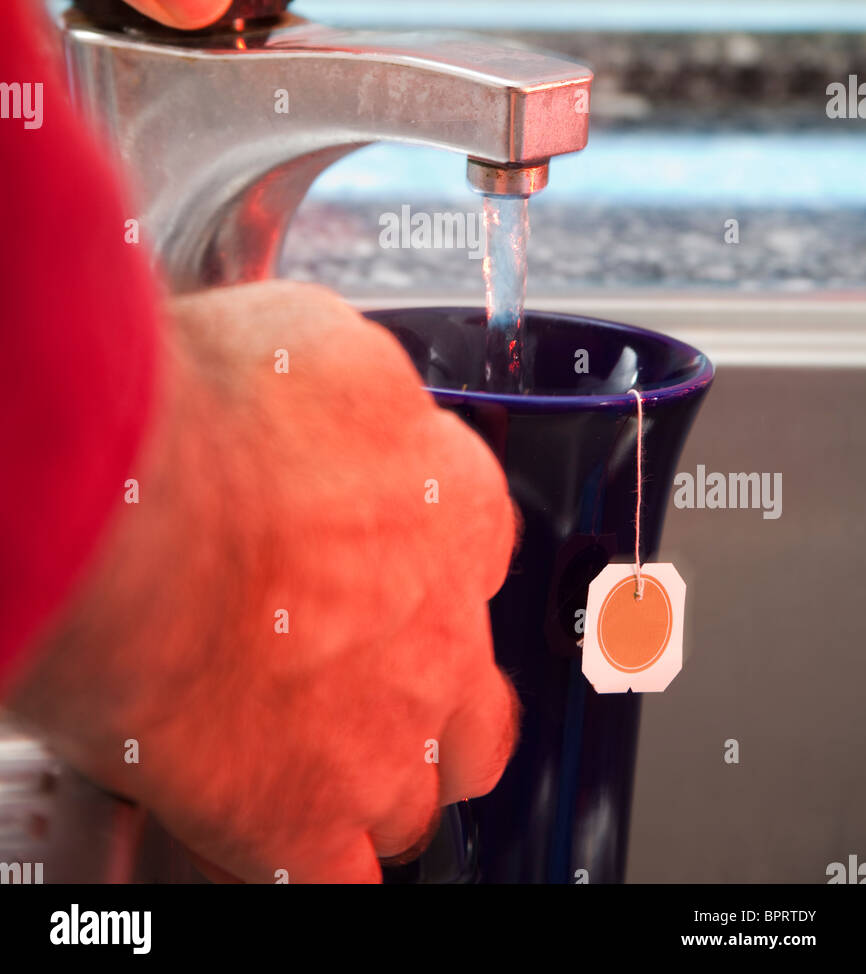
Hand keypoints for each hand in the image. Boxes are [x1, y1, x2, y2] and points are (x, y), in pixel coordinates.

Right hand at [7, 282, 519, 882]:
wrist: (135, 515)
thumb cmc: (209, 414)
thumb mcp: (318, 343)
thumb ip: (361, 390)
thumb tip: (348, 392)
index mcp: (453, 505)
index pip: (478, 548)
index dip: (429, 562)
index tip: (387, 562)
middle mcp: (444, 625)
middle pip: (479, 693)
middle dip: (439, 694)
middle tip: (370, 679)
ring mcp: (388, 730)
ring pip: (426, 792)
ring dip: (386, 780)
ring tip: (323, 761)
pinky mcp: (308, 818)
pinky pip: (343, 879)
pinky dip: (321, 862)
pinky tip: (285, 835)